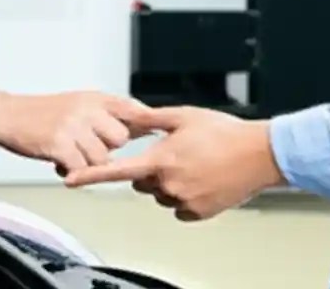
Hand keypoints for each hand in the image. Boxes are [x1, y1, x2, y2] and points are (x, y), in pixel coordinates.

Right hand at [0, 91, 150, 172]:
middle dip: (106, 148)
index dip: (150, 122)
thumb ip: (109, 114)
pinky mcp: (59, 144)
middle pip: (120, 139)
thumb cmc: (44, 113)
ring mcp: (73, 125)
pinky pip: (81, 168)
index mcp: (95, 98)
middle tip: (84, 146)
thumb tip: (148, 123)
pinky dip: (71, 170)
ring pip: (101, 158)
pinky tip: (59, 162)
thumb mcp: (79, 104)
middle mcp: (87, 108)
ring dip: (87, 162)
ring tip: (69, 154)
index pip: (133, 109)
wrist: (5, 114)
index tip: (166, 133)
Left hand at [63, 106, 284, 220]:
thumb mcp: (183, 116)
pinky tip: (202, 179)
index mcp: (161, 159)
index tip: (70, 180)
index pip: (117, 170)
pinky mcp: (198, 213)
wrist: (259, 154)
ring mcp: (184, 200)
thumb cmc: (224, 132)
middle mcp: (169, 184)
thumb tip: (127, 117)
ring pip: (160, 195)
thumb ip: (150, 119)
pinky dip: (185, 196)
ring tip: (195, 164)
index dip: (90, 175)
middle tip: (176, 153)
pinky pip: (179, 208)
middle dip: (150, 170)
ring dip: (168, 183)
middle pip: (141, 183)